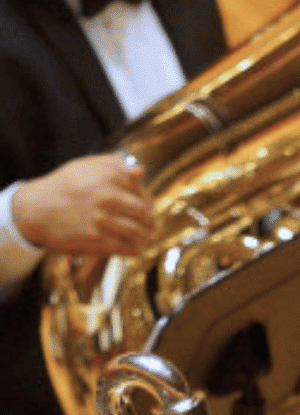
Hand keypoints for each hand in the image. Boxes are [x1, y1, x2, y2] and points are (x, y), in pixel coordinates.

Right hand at [12, 153, 152, 256]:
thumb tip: (140, 171)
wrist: (33, 208)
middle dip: (150, 221)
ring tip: (145, 237)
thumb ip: (114, 164)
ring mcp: (100, 219)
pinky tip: (137, 250)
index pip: (142, 193)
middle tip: (152, 225)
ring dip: (144, 237)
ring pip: (136, 232)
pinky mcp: (93, 239)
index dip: (147, 202)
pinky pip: (122, 247)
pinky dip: (133, 250)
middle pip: (144, 213)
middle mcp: (106, 197)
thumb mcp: (84, 166)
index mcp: (108, 177)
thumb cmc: (62, 185)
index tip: (147, 207)